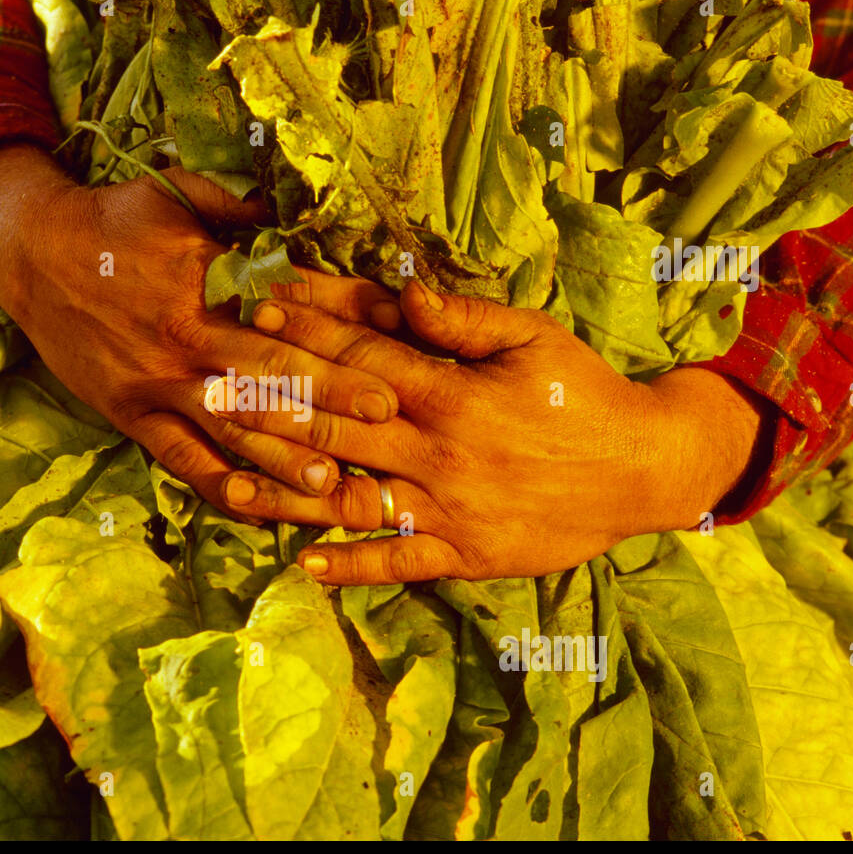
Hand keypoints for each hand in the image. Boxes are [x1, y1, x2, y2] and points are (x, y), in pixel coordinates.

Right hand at [0, 144, 403, 515]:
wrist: (29, 252)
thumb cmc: (113, 219)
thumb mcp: (177, 193)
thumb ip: (241, 208)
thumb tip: (299, 212)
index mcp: (209, 280)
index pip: (287, 313)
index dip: (340, 332)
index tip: (390, 348)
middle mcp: (189, 337)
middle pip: (272, 374)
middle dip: (331, 399)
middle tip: (384, 421)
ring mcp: (158, 382)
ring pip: (231, 427)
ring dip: (283, 458)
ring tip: (332, 485)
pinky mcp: (130, 413)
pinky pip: (176, 457)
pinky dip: (213, 482)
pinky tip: (252, 505)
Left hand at [203, 280, 766, 582]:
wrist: (644, 470)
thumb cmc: (585, 393)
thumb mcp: (534, 338)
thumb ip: (464, 320)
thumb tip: (401, 288)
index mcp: (451, 394)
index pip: (363, 357)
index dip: (307, 331)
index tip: (256, 310)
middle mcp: (437, 453)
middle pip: (339, 428)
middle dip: (271, 408)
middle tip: (208, 394)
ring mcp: (447, 508)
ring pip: (353, 500)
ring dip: (288, 494)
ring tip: (228, 487)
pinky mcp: (464, 553)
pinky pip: (401, 562)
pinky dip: (354, 565)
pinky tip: (303, 565)